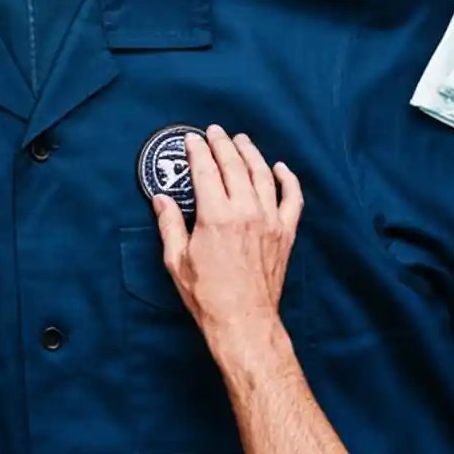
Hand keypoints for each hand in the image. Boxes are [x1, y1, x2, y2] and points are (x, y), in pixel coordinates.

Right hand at [151, 124, 303, 342]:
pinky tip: (280, 168)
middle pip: (234, 165)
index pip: (205, 170)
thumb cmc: (208, 295)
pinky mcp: (285, 232)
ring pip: (262, 174)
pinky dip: (288, 179)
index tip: (191, 140)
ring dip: (251, 153)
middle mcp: (245, 211)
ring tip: (242, 140)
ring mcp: (269, 220)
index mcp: (215, 216)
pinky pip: (292, 198)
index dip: (197, 151)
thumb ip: (169, 225)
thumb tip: (161, 200)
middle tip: (214, 132)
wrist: (243, 320)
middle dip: (222, 144)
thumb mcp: (177, 260)